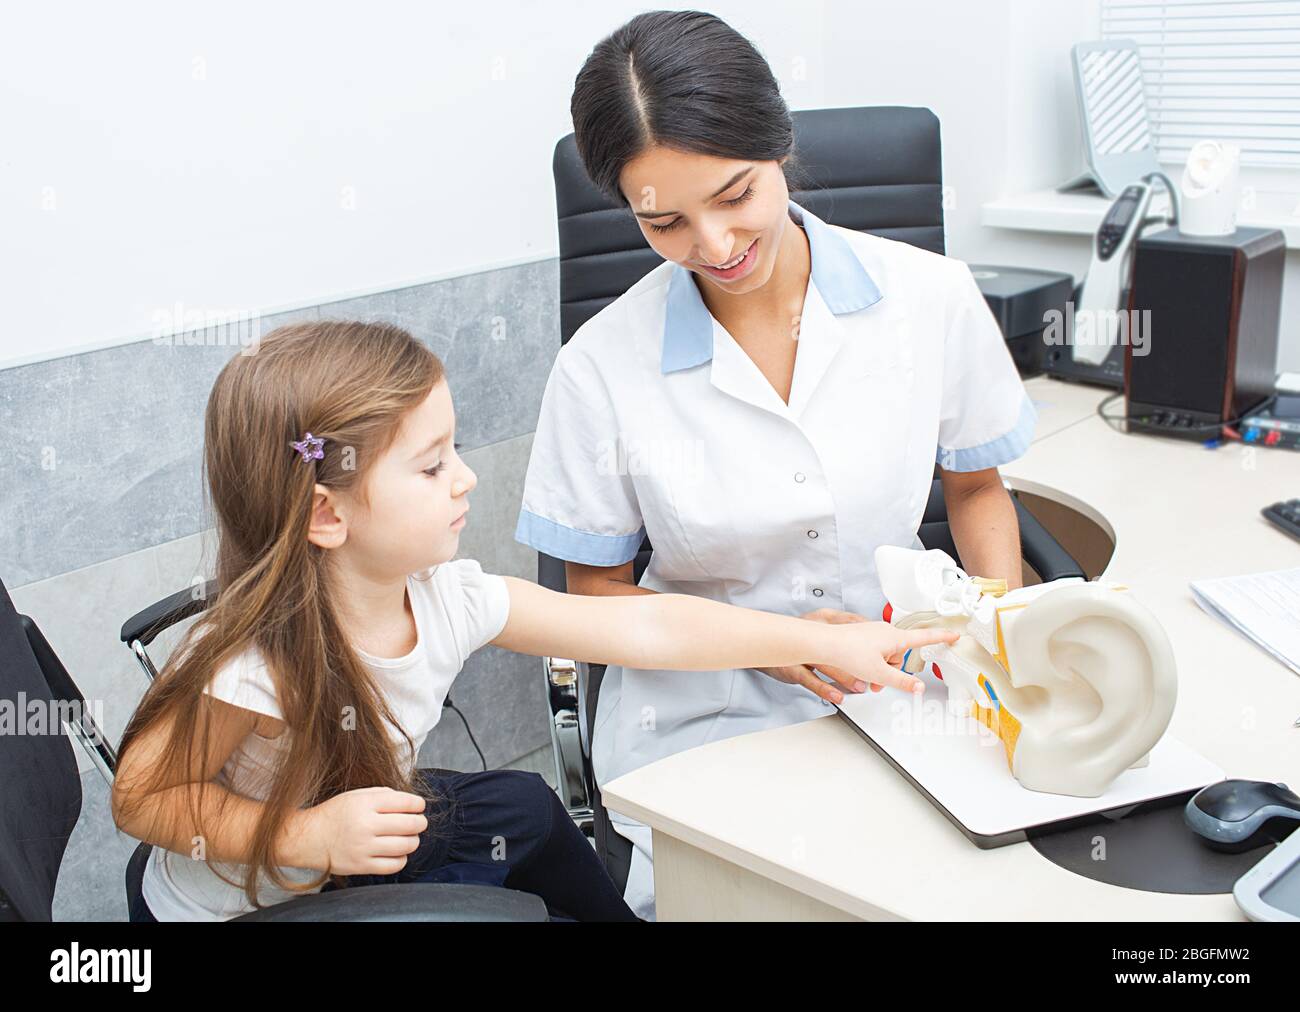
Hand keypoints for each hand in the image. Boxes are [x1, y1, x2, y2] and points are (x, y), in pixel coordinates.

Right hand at [296, 786, 427, 874]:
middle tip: (419, 822)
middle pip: (409, 825)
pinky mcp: (361, 866)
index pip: (404, 802)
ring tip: (409, 837)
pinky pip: (394, 865)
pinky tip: (398, 852)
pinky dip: (402, 859)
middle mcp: (365, 825)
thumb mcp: (356, 796)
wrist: (308, 838)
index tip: (419, 806)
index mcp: (365, 804)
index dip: (418, 804)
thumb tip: (410, 803)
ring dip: (413, 841)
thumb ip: (383, 795)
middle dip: (420, 822)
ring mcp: (363, 848)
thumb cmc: (334, 815)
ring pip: (406, 846)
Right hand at [756, 609, 886, 703]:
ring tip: (861, 686)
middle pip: (842, 644)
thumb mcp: (820, 624)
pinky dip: (825, 689)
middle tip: (877, 674)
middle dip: (862, 661)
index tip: (885, 652)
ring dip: (846, 676)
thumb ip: (843, 628)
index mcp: (824, 617)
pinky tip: (838, 697)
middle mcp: (813, 630)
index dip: (871, 638)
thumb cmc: (798, 637)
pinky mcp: (792, 668)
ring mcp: (801, 651)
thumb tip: (872, 637)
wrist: (766, 643)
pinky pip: (810, 679)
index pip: (852, 623)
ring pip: (827, 664)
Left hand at [829, 621, 959, 699]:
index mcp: (895, 637)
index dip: (941, 637)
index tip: (954, 634)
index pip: (925, 637)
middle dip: (892, 672)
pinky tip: (859, 670)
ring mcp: (874, 632)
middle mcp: (886, 631)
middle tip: (877, 683)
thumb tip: (919, 687)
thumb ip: (902, 682)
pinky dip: (871, 664)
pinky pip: (875, 652)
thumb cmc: (849, 652)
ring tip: (866, 679)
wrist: (824, 643)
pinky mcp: (864, 635)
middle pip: (900, 656)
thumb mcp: (879, 674)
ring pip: (886, 656)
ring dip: (879, 670)